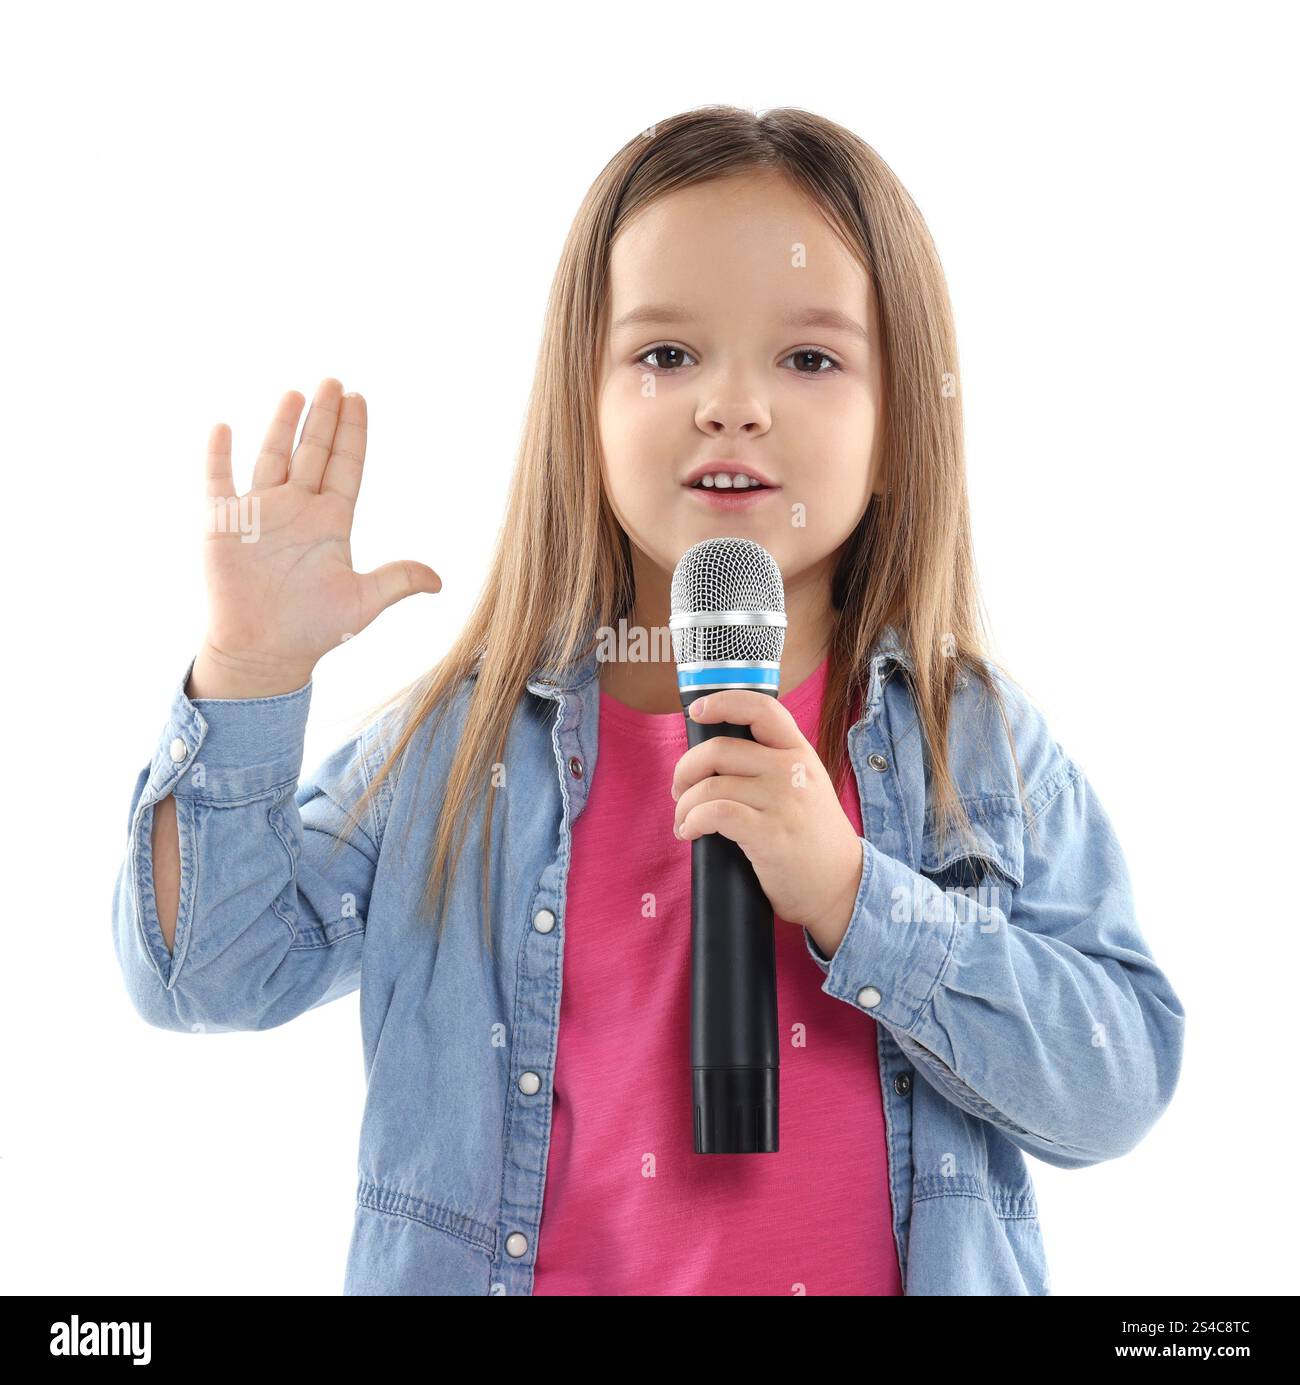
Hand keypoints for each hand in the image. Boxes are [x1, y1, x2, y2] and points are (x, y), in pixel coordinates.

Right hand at [196, 378, 441, 691]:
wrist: (263, 653)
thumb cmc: (312, 630)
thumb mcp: (362, 603)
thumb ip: (398, 581)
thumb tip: (439, 580)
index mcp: (331, 523)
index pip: (346, 467)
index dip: (352, 434)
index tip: (359, 399)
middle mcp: (297, 510)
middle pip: (313, 452)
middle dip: (324, 417)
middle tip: (334, 381)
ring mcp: (260, 513)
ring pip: (273, 457)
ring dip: (282, 426)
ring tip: (296, 393)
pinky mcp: (223, 525)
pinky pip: (218, 481)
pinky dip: (219, 455)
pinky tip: (223, 427)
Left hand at [670, 691, 864, 957]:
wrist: (840, 886)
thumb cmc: (811, 837)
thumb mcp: (804, 784)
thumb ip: (771, 763)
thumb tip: (714, 754)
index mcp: (798, 752)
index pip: (761, 709)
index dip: (723, 702)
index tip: (697, 711)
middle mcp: (791, 770)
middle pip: (719, 749)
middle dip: (686, 769)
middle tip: (679, 789)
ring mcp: (782, 801)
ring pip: (710, 785)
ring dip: (684, 804)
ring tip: (683, 820)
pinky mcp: (769, 834)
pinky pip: (714, 814)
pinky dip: (692, 821)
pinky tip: (689, 832)